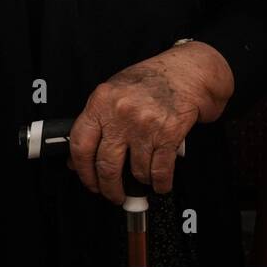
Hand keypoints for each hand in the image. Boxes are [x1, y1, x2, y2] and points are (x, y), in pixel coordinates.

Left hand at [68, 42, 233, 204]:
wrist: (187, 72)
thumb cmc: (151, 80)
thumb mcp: (114, 92)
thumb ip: (97, 121)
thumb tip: (80, 157)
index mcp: (102, 101)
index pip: (80, 144)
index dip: (82, 170)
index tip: (89, 181)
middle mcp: (121, 113)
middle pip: (106, 165)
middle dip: (109, 188)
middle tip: (113, 194)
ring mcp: (144, 125)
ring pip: (136, 172)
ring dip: (140, 182)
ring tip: (141, 179)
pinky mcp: (168, 135)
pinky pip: (160, 171)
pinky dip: (160, 183)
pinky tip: (159, 182)